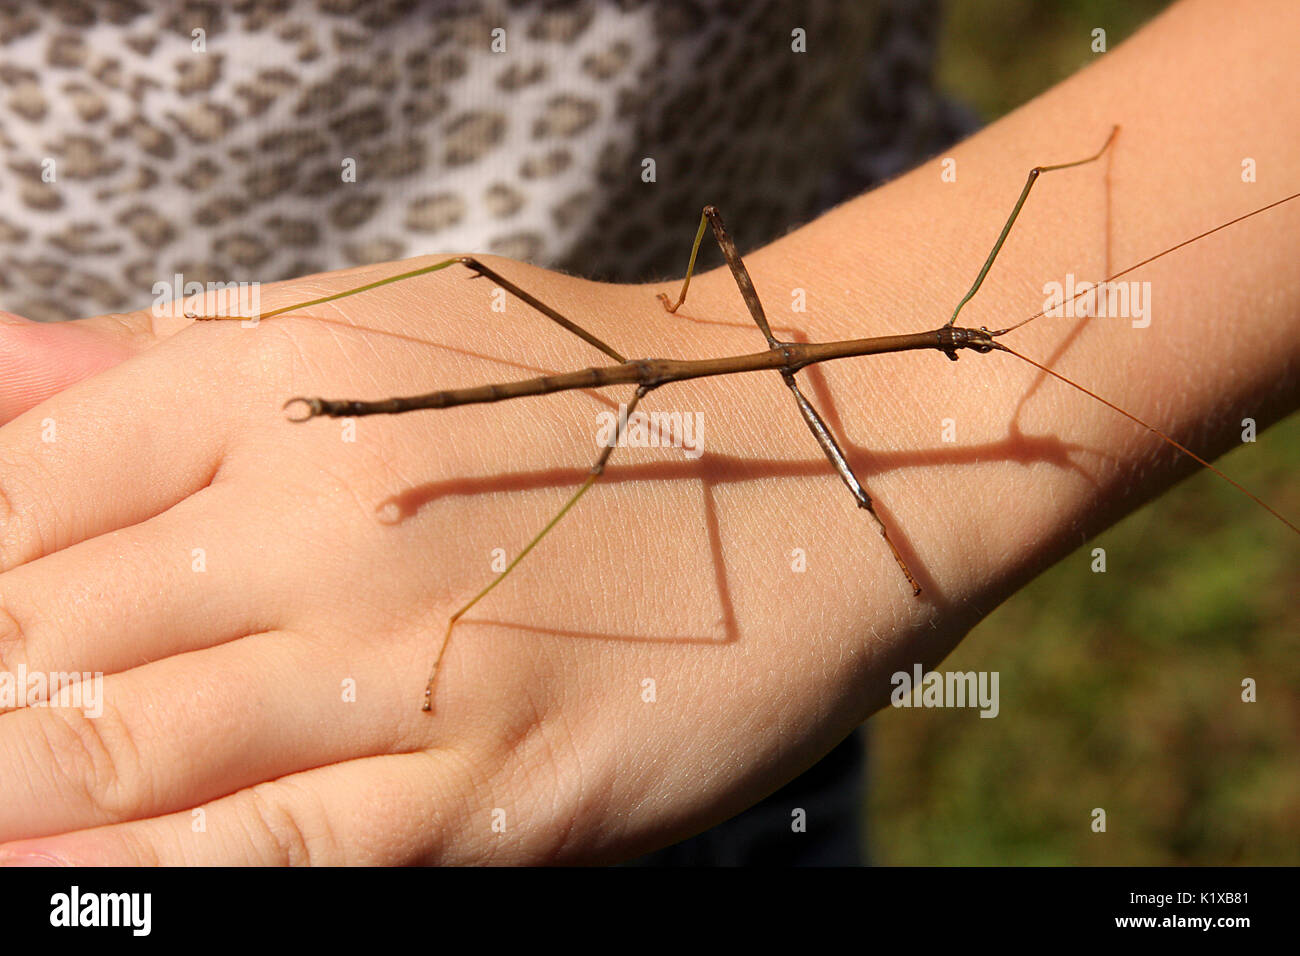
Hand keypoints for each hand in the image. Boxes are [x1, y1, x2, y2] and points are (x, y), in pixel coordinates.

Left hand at [1, 258, 942, 863]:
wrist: (812, 462)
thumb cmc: (589, 385)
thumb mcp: (384, 317)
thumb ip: (177, 355)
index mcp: (287, 380)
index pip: (22, 483)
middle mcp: (326, 514)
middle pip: (42, 632)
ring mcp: (407, 663)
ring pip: (123, 757)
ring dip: (20, 791)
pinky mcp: (489, 793)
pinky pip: (267, 855)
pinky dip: (139, 874)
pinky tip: (70, 873)